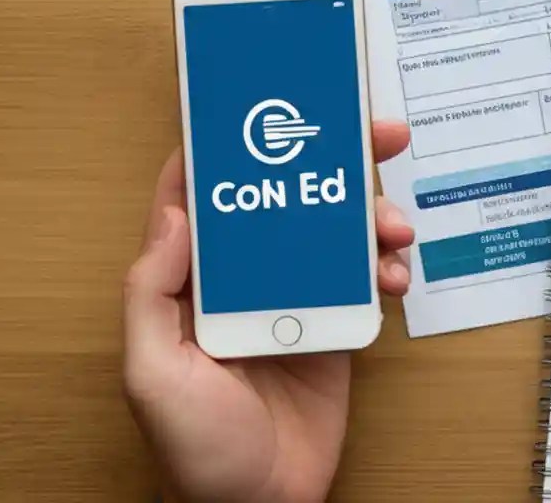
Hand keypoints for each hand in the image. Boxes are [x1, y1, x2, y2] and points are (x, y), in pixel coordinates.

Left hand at [123, 121, 414, 502]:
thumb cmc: (196, 449)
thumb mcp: (152, 373)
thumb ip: (152, 293)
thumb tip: (177, 213)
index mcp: (193, 282)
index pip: (207, 196)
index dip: (232, 145)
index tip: (267, 102)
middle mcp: (246, 280)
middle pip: (290, 199)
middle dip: (333, 160)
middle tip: (375, 133)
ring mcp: (295, 299)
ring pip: (337, 233)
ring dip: (372, 216)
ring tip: (395, 226)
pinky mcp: (335, 324)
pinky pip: (366, 278)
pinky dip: (389, 268)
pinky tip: (398, 275)